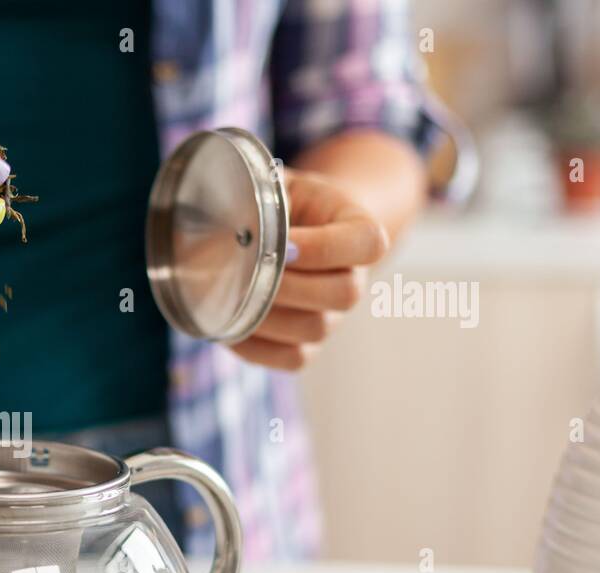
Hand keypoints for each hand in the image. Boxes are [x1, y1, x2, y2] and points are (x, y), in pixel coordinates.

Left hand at [228, 169, 388, 370]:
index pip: (368, 243)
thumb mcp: (270, 186)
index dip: (325, 249)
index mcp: (355, 228)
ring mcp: (332, 316)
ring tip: (234, 295)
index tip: (283, 243)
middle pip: (345, 293)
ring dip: (270, 316)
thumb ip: (260, 198)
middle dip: (290, 285)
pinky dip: (258, 347)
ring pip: (315, 329)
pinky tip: (230, 324)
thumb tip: (232, 230)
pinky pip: (292, 359)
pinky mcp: (306, 344)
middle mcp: (353, 277)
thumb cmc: (274, 203)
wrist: (277, 232)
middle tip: (249, 271)